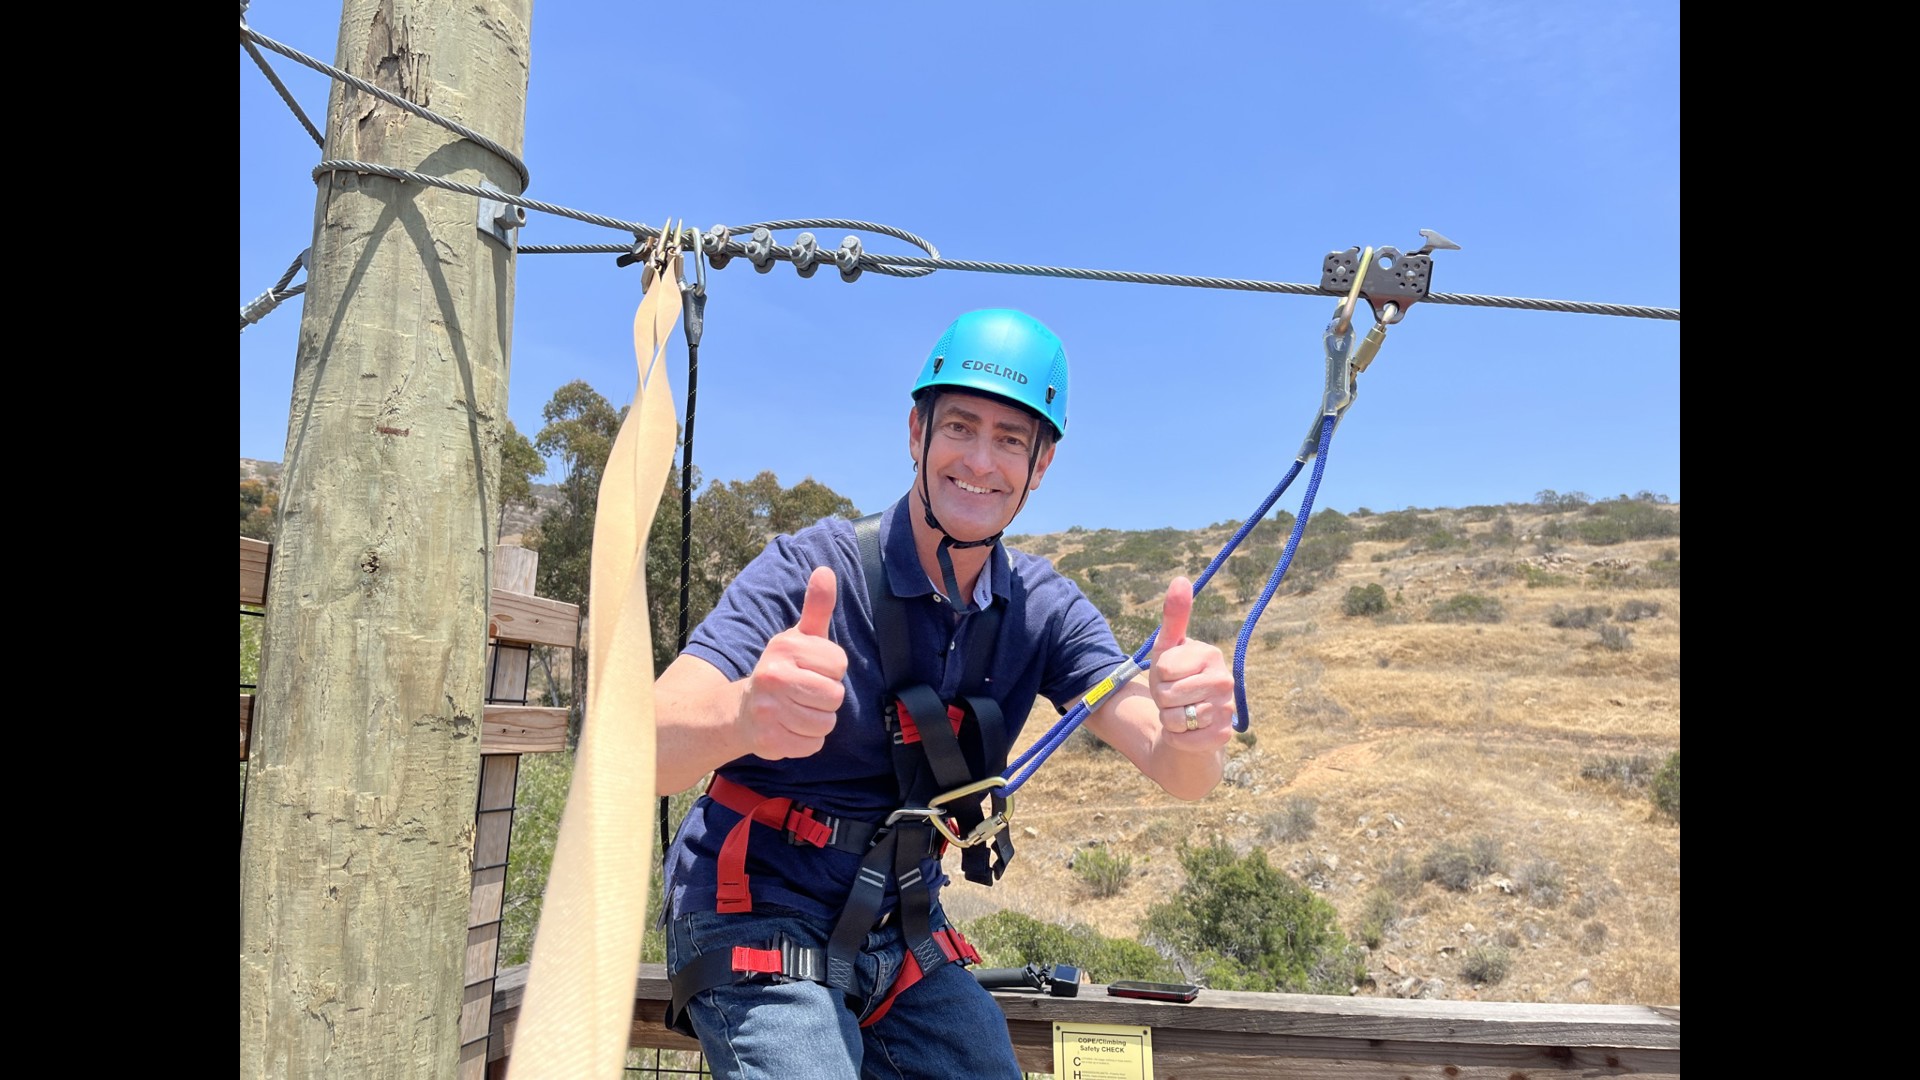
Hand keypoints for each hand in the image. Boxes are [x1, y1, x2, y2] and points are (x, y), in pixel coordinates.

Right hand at [738, 566, 846, 759]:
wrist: (742, 711)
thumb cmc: (782, 670)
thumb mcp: (799, 637)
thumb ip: (817, 606)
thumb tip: (826, 570)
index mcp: (784, 648)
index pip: (838, 664)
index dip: (830, 670)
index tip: (810, 669)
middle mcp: (773, 677)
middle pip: (835, 696)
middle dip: (826, 697)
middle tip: (804, 693)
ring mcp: (769, 711)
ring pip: (826, 723)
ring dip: (817, 720)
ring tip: (797, 710)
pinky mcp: (770, 742)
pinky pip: (813, 745)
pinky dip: (807, 741)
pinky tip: (790, 728)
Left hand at [1147, 576, 1233, 746]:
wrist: (1187, 722)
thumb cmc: (1175, 680)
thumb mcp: (1168, 648)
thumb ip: (1174, 616)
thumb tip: (1181, 578)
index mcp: (1211, 654)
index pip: (1164, 668)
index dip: (1159, 675)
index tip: (1170, 676)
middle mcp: (1225, 681)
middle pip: (1167, 694)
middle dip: (1162, 700)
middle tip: (1174, 697)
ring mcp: (1226, 710)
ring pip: (1174, 718)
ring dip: (1168, 720)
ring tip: (1180, 714)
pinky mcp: (1222, 736)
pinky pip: (1182, 739)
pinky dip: (1175, 738)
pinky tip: (1186, 732)